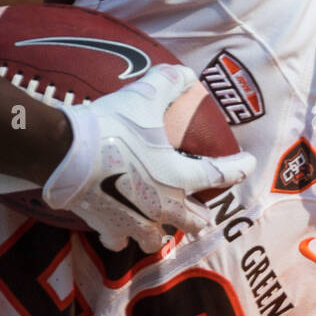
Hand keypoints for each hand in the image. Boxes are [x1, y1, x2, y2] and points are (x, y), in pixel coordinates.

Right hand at [43, 64, 255, 252]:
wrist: (66, 154)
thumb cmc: (112, 127)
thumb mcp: (145, 96)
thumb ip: (168, 83)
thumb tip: (185, 73)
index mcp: (180, 177)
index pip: (220, 174)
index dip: (239, 168)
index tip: (249, 163)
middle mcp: (163, 207)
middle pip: (193, 222)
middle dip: (199, 218)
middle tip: (203, 213)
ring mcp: (135, 222)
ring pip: (157, 238)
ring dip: (162, 231)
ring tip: (161, 225)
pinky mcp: (108, 228)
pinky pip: (119, 242)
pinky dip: (121, 237)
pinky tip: (120, 230)